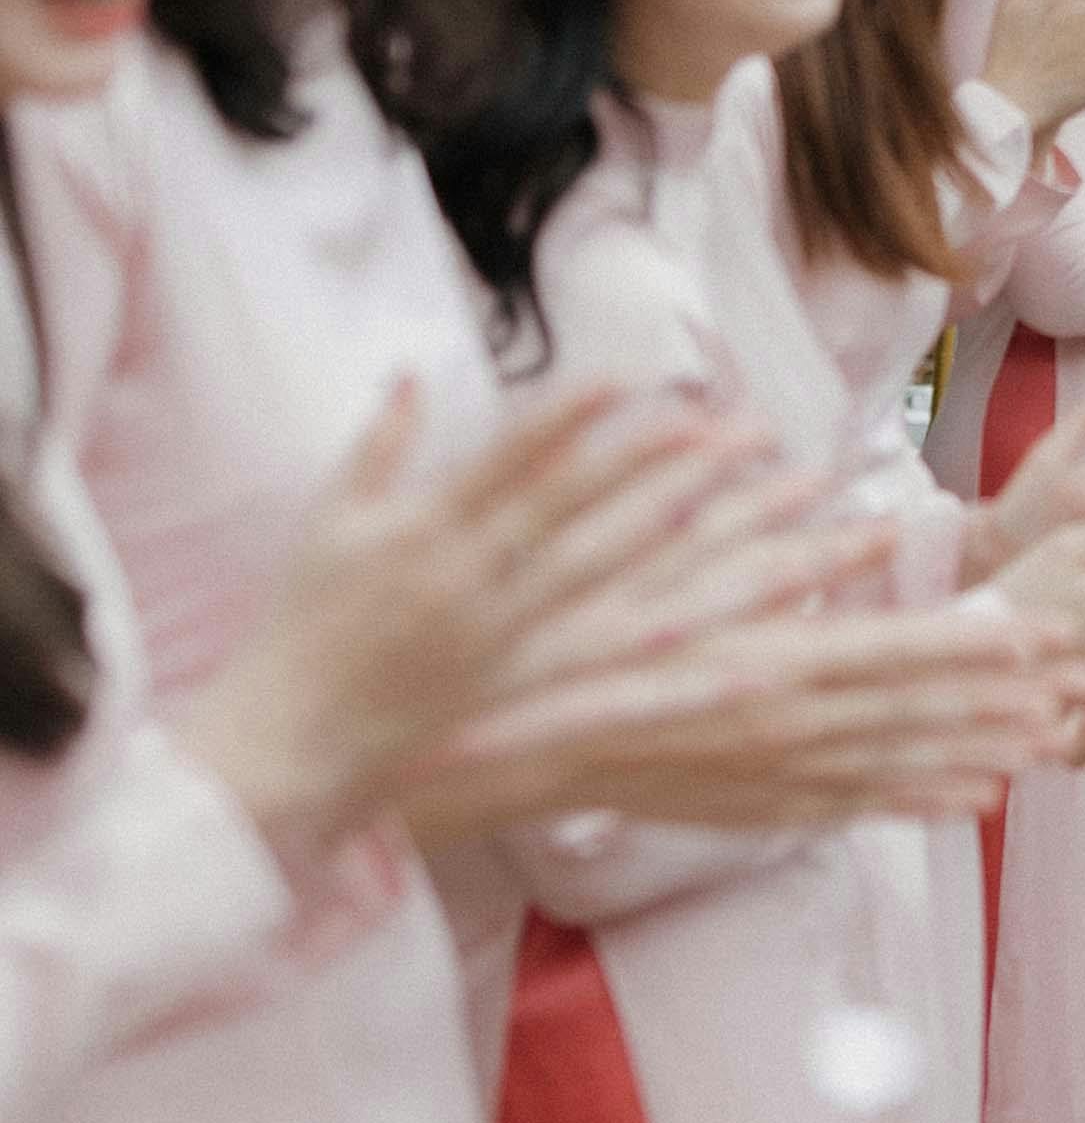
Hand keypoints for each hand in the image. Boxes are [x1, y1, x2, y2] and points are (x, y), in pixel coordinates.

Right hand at [175, 381, 791, 870]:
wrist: (281, 751)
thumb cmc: (297, 630)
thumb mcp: (330, 525)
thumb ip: (381, 446)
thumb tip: (412, 371)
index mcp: (426, 536)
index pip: (511, 463)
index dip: (570, 418)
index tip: (629, 376)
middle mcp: (474, 590)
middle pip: (584, 521)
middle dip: (663, 471)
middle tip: (738, 428)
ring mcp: (505, 654)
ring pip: (620, 595)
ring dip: (697, 555)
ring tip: (766, 523)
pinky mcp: (523, 711)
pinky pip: (620, 694)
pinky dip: (685, 679)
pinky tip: (751, 668)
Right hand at [425, 593, 1084, 836]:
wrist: (510, 745)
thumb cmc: (588, 641)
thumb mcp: (684, 578)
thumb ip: (786, 551)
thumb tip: (872, 526)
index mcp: (780, 662)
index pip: (909, 653)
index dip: (989, 648)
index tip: (1055, 637)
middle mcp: (790, 729)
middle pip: (923, 713)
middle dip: (1010, 701)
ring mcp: (774, 779)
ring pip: (901, 767)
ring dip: (982, 752)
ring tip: (1055, 743)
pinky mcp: (754, 808)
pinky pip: (855, 808)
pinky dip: (918, 801)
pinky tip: (970, 800)